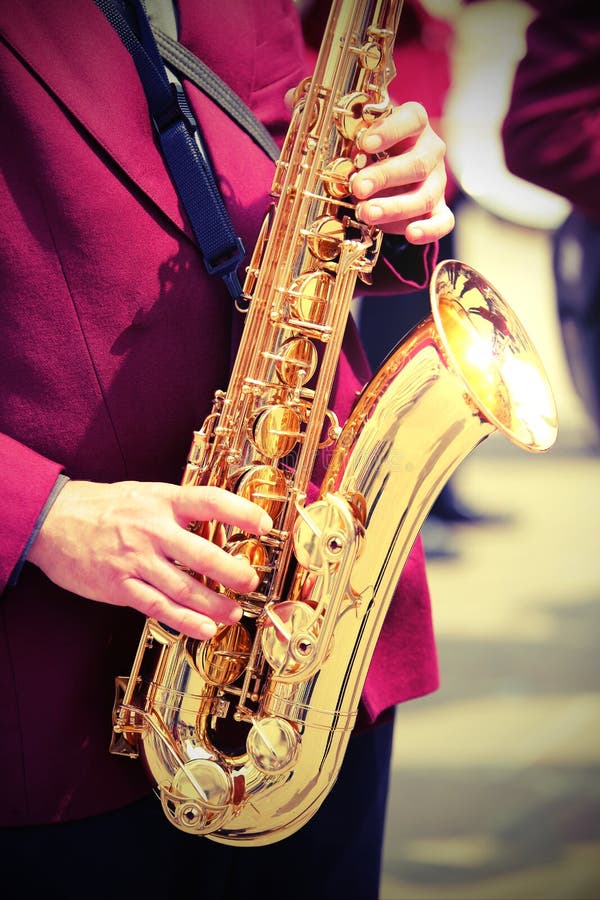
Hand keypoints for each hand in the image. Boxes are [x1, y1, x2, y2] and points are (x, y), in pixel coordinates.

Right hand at [28, 480, 271, 639]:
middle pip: (202, 554)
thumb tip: (222, 517)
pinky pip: (158, 608)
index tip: (265, 525)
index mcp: (162, 501)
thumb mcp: (145, 493)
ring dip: (215, 604)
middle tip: (252, 582)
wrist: (52, 520)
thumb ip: (179, 507)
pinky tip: (205, 629)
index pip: (210, 502)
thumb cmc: (104, 506)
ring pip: (184, 588)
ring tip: (235, 612)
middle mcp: (151, 530)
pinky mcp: (120, 587)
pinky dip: (185, 622)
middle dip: (233, 572)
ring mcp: (135, 561)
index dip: (241, 512)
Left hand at [351, 101, 454, 243]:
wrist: (385, 175)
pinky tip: (411, 234)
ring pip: (425, 196)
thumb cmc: (372, 153)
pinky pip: (443, 221)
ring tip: (367, 213)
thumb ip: (358, 147)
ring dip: (394, 207)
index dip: (390, 131)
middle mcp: (431, 151)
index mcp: (415, 125)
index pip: (412, 120)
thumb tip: (347, 160)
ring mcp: (437, 181)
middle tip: (358, 187)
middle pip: (417, 163)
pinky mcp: (439, 208)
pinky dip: (429, 230)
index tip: (365, 143)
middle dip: (385, 177)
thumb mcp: (362, 143)